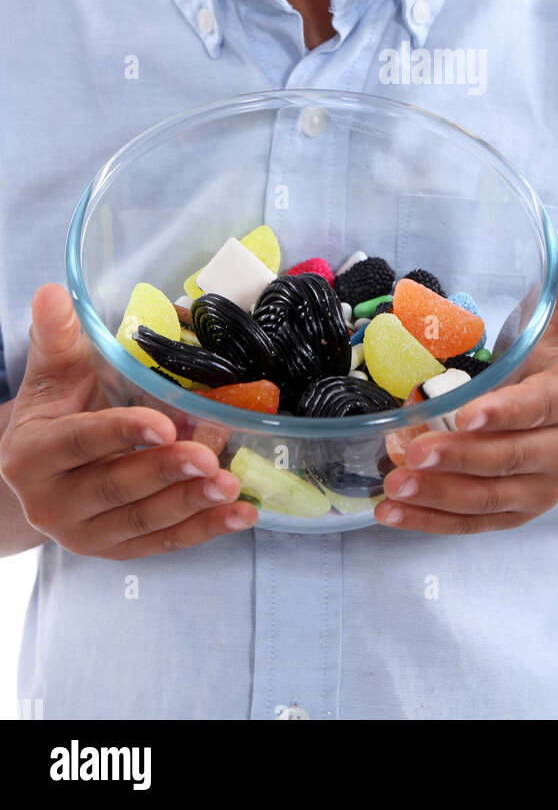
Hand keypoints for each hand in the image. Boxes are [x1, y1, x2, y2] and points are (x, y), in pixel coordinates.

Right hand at [0, 283, 257, 557]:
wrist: (44, 468)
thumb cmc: (57, 407)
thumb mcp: (53, 370)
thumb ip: (55, 335)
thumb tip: (54, 291)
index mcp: (32, 456)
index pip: (80, 442)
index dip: (122, 432)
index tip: (165, 423)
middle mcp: (52, 503)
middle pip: (115, 487)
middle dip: (165, 472)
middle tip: (210, 456)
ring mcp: (84, 534)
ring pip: (143, 522)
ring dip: (191, 503)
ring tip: (232, 483)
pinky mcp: (117, 550)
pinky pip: (163, 542)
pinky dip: (204, 529)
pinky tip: (241, 513)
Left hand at [373, 232, 557, 533]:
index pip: (539, 408)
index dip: (504, 412)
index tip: (465, 413)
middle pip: (509, 459)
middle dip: (457, 457)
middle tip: (408, 451)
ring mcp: (541, 489)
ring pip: (488, 498)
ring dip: (438, 496)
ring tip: (392, 485)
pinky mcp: (516, 513)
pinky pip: (473, 524)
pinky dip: (432, 522)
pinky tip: (391, 513)